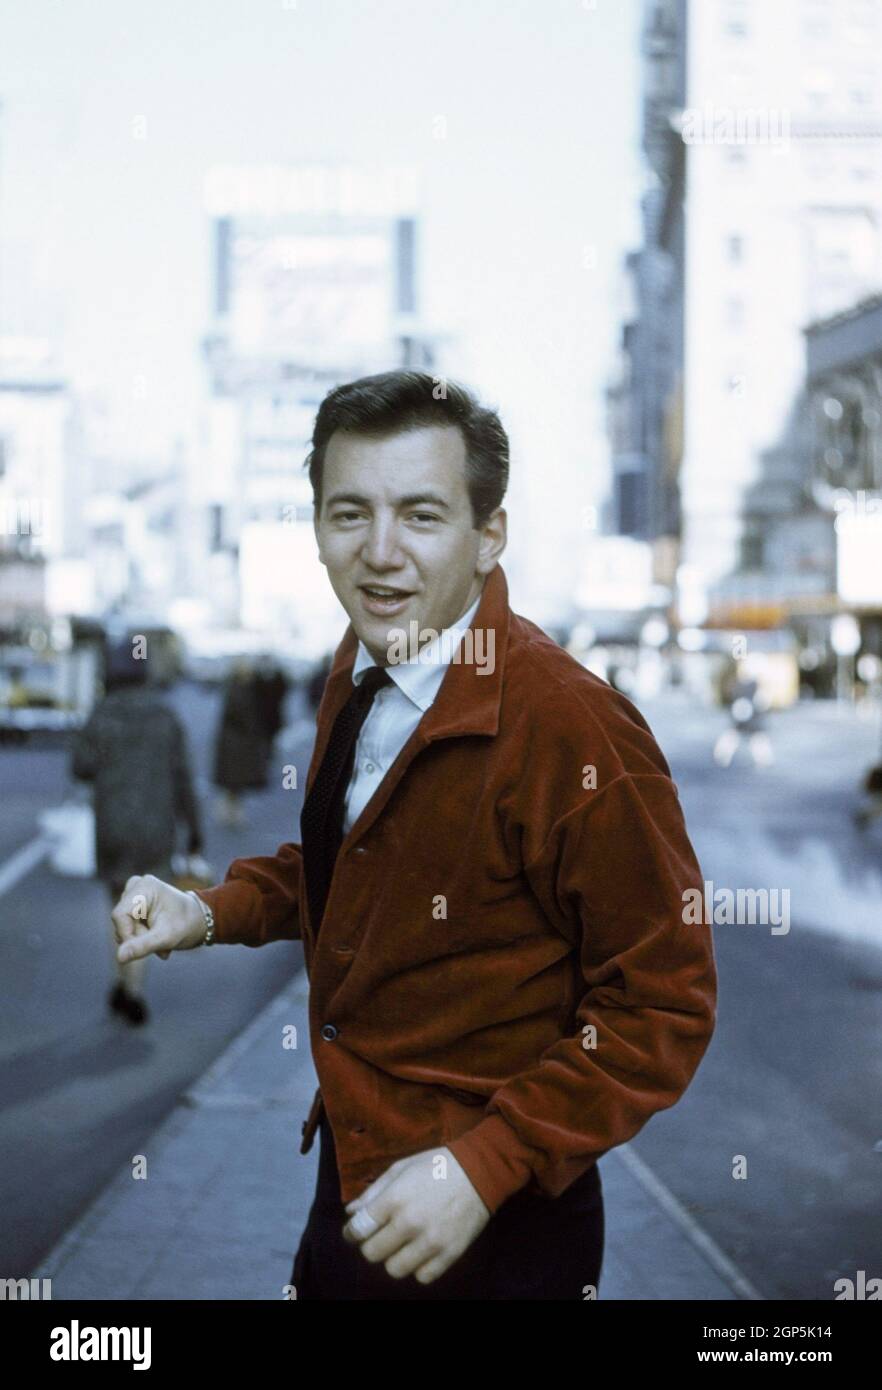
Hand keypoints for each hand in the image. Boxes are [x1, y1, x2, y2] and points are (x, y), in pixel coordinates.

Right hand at [111, 874, 207, 963]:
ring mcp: (133, 894)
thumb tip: (119, 957)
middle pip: (121, 921)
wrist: (199, 921)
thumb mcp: (166, 937)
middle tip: (161, 944)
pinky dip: (141, 936)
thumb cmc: (187, 925)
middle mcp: (136, 886)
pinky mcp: (134, 904)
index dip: (127, 935)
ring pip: (123, 926)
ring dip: (141, 939)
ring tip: (162, 941)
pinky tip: (157, 937)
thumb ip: (142, 946)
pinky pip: (127, 927)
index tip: (144, 948)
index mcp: (144, 886)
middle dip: (138, 938)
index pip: (119, 915)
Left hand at [341, 1145, 490, 1284]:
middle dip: (371, 1245)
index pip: (358, 1229)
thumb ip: (373, 1191)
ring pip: (394, 1270)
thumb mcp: (401, 1168)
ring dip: (393, 1259)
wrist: (480, 1171)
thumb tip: (350, 1213)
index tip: (355, 1231)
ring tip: (401, 1246)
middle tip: (379, 1237)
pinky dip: (418, 1268)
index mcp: (395, 1198)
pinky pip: (423, 1277)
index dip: (352, 1232)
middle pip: (372, 1253)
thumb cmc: (436, 1165)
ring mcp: (431, 1241)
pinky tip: (421, 1253)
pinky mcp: (450, 1254)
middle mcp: (410, 1223)